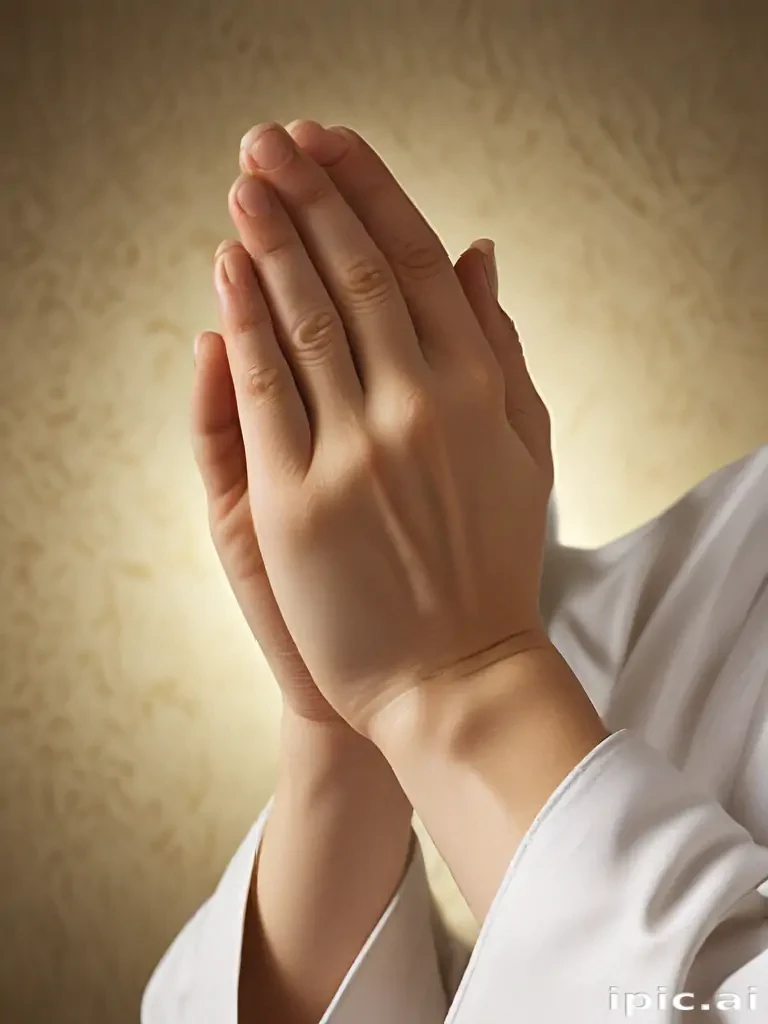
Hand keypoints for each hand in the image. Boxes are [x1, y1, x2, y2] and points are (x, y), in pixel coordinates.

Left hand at [212, 121, 552, 733]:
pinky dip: (242, 327)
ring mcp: (356, 453)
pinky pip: (263, 395)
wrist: (456, 678)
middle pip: (357, 277)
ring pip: (305, 323)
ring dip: (271, 242)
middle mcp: (420, 408)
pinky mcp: (298, 502)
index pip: (421, 264)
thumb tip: (477, 252)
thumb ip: (498, 349)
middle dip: (313, 197)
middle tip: (275, 139)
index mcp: (478, 391)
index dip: (373, 195)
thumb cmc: (489, 563)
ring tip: (246, 183)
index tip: (337, 145)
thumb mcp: (522, 448)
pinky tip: (227, 271)